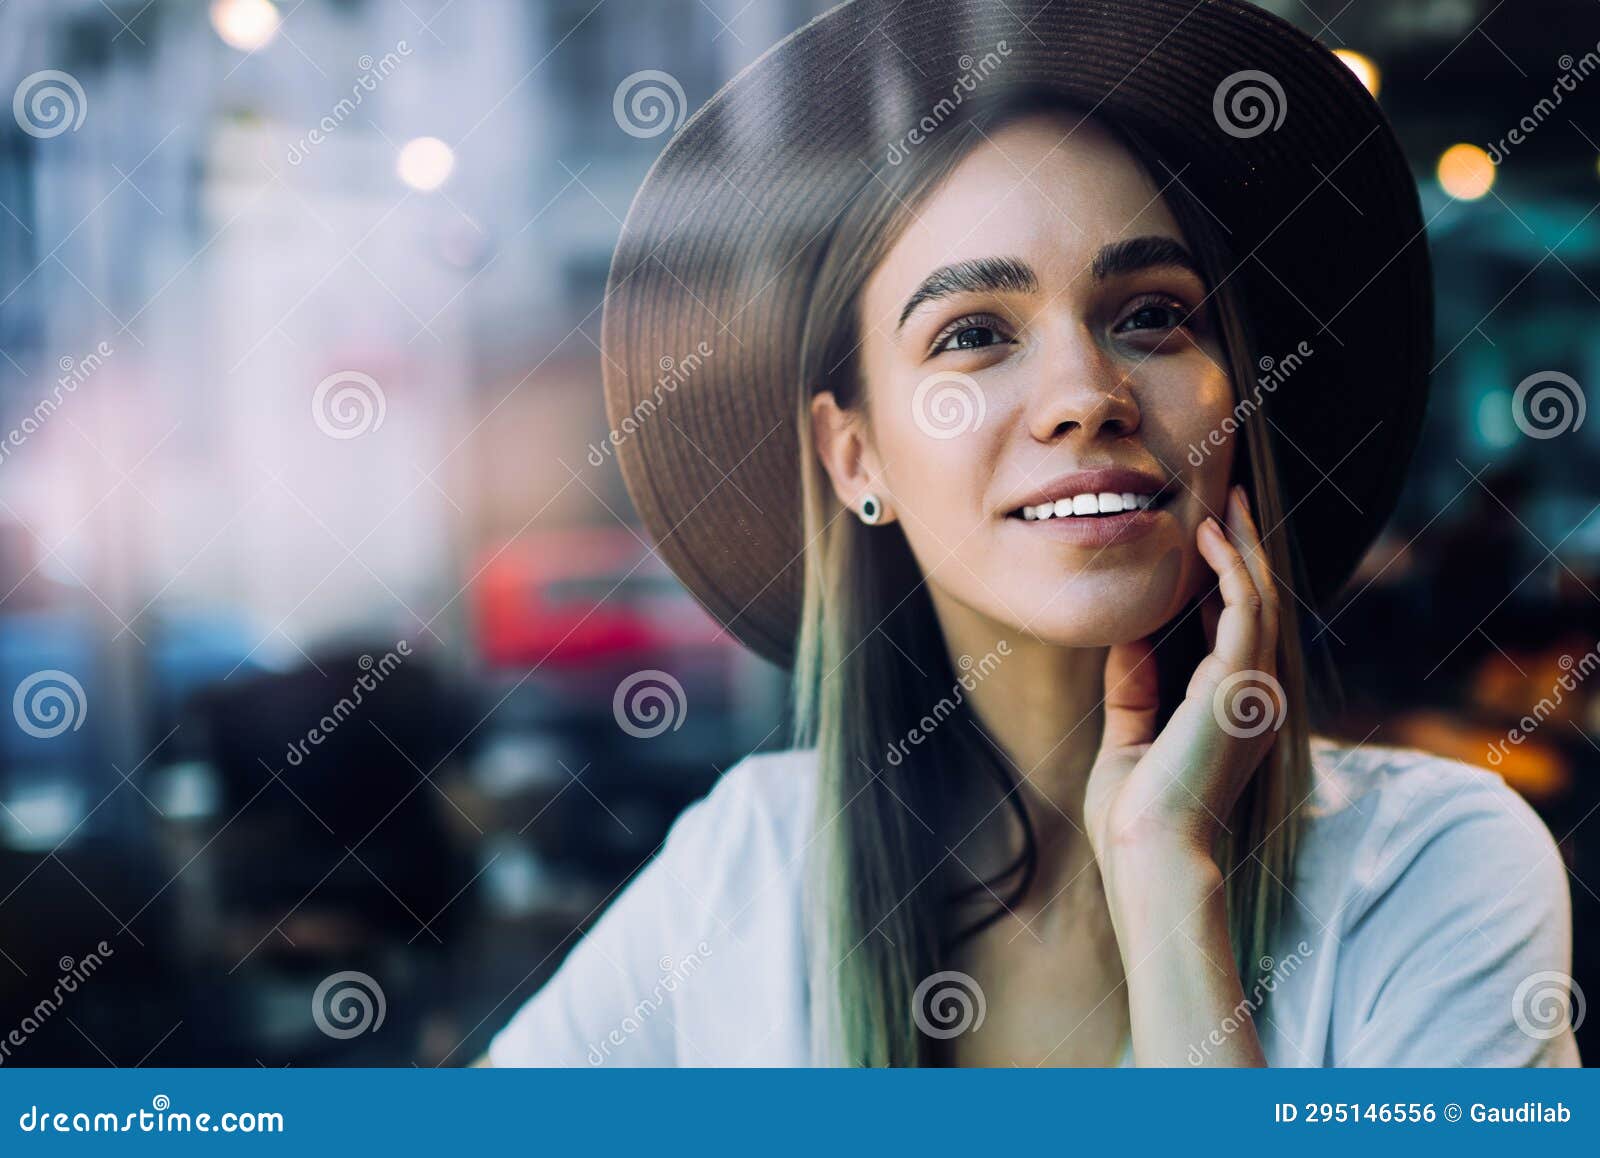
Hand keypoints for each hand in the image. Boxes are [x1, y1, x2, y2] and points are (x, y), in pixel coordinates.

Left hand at [1083, 484, 1282, 866]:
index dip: (1225, 580)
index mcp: (1232, 714)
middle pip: (1257, 605)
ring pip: (1260, 597)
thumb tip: (1128, 637)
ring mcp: (1253, 691)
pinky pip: (1247, 607)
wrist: (1147, 852)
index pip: (1235, 631)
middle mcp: (1253, 698)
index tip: (1206, 536)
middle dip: (1245, 549)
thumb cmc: (1136, 815)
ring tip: (1229, 498)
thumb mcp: (1130, 739)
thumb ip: (1134, 689)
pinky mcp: (1240, 684)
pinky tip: (1209, 534)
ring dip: (1244, 545)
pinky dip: (1231, 566)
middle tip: (1233, 496)